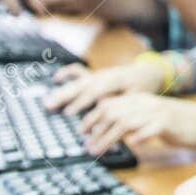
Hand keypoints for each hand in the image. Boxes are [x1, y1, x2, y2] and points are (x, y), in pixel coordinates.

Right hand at [45, 59, 167, 115]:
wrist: (148, 72)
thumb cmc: (143, 87)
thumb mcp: (137, 98)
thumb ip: (123, 107)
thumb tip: (113, 122)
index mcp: (115, 80)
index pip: (94, 91)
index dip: (80, 102)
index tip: (68, 112)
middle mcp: (103, 75)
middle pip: (80, 85)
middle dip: (64, 96)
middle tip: (49, 106)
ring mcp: (98, 74)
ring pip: (77, 81)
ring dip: (62, 91)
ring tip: (47, 101)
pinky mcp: (95, 75)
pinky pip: (78, 71)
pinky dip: (67, 74)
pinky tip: (57, 79)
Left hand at [78, 94, 195, 155]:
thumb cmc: (182, 124)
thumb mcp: (154, 119)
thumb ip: (136, 121)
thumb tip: (115, 131)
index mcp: (141, 100)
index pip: (109, 103)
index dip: (93, 117)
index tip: (83, 131)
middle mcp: (147, 103)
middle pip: (112, 112)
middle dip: (95, 128)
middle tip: (87, 145)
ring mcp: (157, 113)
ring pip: (125, 121)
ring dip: (108, 137)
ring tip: (98, 150)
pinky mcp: (169, 124)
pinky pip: (149, 129)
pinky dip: (138, 136)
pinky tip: (131, 145)